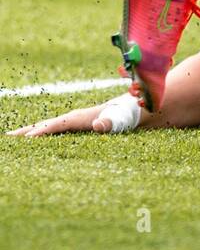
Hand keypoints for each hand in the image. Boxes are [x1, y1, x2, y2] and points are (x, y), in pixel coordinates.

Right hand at [7, 94, 145, 136]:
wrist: (136, 109)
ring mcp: (74, 121)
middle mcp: (75, 118)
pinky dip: (40, 135)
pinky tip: (32, 141)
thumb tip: (98, 126)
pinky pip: (55, 131)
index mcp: (82, 117)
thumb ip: (110, 123)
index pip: (58, 125)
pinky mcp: (76, 126)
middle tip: (7, 139)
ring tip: (12, 140)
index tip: (26, 139)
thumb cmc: (128, 116)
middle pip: (46, 124)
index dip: (42, 132)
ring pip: (48, 127)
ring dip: (30, 133)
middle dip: (27, 132)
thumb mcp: (121, 120)